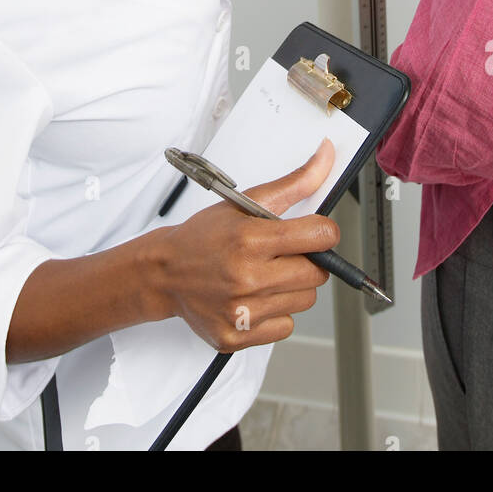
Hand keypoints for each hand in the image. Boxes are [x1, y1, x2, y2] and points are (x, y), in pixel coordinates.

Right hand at [156, 139, 339, 351]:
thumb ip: (294, 183)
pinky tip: (254, 298)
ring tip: (264, 275)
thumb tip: (328, 154)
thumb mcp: (244, 203)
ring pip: (304, 301)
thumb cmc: (205, 236)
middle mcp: (247, 277)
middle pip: (317, 274)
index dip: (323, 232)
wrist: (164, 273)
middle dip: (306, 261)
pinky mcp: (237, 336)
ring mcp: (242, 311)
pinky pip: (285, 326)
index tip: (312, 232)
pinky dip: (276, 313)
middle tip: (281, 255)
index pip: (320, 236)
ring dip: (292, 287)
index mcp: (250, 239)